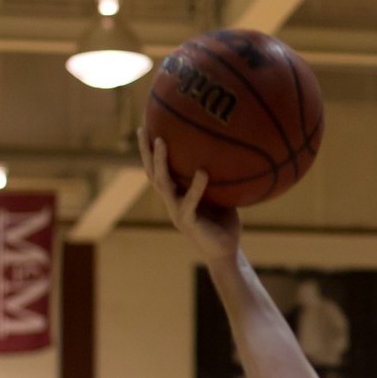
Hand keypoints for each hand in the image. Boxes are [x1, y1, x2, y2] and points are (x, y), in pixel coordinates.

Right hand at [138, 126, 240, 263]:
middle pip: (152, 172)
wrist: (226, 252)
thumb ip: (222, 176)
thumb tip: (234, 149)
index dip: (151, 151)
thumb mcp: (224, 194)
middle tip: (142, 128)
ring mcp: (177, 211)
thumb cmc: (225, 222)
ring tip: (161, 142)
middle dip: (145, 151)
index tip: (148, 126)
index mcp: (177, 194)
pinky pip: (189, 201)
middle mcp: (172, 201)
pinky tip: (203, 172)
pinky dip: (196, 186)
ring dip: (159, 162)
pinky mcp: (188, 222)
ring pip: (162, 183)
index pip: (160, 169)